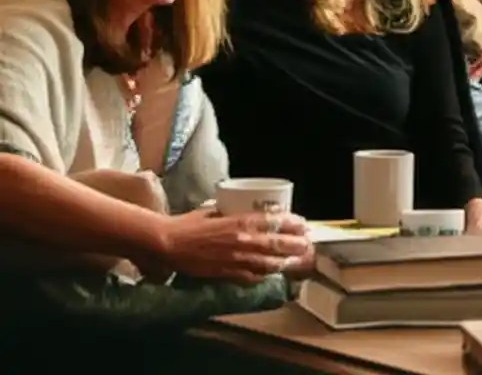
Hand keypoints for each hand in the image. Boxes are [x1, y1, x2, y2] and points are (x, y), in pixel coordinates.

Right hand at [144, 207, 311, 284]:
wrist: (168, 244)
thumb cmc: (188, 224)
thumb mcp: (214, 210)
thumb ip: (231, 213)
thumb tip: (241, 209)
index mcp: (240, 222)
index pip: (274, 221)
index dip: (292, 224)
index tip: (303, 223)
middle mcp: (243, 241)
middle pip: (277, 244)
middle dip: (296, 244)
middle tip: (308, 244)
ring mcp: (237, 259)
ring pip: (269, 263)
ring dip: (285, 262)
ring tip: (297, 261)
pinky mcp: (227, 273)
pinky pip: (252, 276)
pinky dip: (264, 275)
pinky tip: (272, 273)